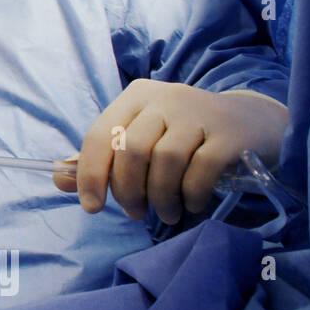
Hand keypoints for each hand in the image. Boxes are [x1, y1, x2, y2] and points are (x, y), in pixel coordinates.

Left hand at [58, 82, 288, 224]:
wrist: (251, 123)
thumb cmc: (183, 134)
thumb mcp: (141, 137)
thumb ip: (100, 157)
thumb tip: (58, 177)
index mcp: (135, 96)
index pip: (99, 135)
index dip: (89, 175)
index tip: (92, 207)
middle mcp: (165, 98)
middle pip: (131, 151)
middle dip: (127, 191)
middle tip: (135, 213)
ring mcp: (198, 113)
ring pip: (165, 162)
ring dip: (160, 198)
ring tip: (166, 213)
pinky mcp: (228, 133)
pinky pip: (201, 170)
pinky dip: (190, 195)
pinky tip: (190, 205)